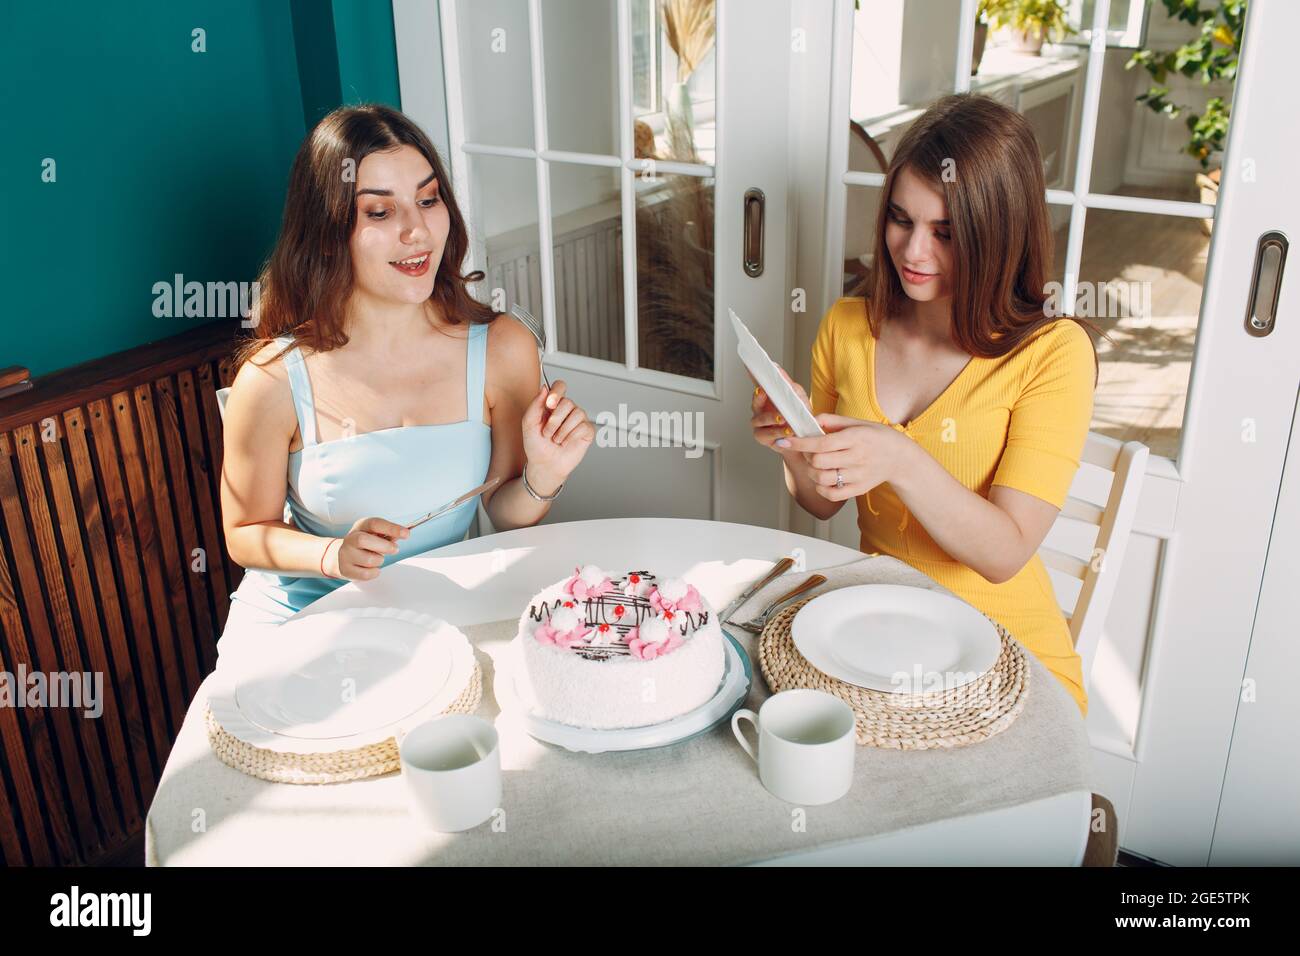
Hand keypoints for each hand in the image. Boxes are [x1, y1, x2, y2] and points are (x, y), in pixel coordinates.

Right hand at [325, 516, 408, 580]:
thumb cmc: (365, 544)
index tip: (406, 534)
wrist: (342, 556)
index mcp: (361, 526)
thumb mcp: (375, 534)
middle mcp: (350, 538)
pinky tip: (372, 568)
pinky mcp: (345, 569)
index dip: (391, 528)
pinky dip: (374, 572)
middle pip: (364, 540)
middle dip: (384, 546)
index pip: (375, 523)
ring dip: (379, 560)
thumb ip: (389, 534)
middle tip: (395, 549)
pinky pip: (366, 574)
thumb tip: (404, 533)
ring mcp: (345, 554)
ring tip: (377, 558)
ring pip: (368, 560)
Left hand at [521, 379, 594, 492]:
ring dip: (562, 431)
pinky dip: (571, 437)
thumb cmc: (536, 445)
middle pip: (568, 402)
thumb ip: (535, 405)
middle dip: (554, 421)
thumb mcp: (528, 424)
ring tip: (556, 439)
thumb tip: (544, 388)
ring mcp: (578, 419)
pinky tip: (566, 442)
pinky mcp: (586, 431)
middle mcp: (567, 409)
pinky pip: (583, 427)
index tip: (550, 403)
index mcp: (552, 404)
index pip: (560, 386)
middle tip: (547, 433)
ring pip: (577, 413)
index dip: (557, 392)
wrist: (544, 465)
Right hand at [748, 366, 810, 449]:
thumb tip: (776, 367)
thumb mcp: (798, 396)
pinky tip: (787, 430)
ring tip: (782, 418)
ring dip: (771, 418)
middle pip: (755, 401)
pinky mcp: (763, 437)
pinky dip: (778, 432)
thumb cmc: (799, 416)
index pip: (758, 384)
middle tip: (763, 391)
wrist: (804, 438)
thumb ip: (787, 383)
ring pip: (760, 419)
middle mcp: (760, 410)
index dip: (752, 376)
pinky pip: (767, 435)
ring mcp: (760, 424)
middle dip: (758, 396)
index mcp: (767, 398)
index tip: (749, 367)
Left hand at [779, 413, 914, 500]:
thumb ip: (833, 420)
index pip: (822, 442)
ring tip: (815, 465)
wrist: (901, 458)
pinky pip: (832, 494)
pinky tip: (822, 480)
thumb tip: (810, 419)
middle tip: (808, 452)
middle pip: (819, 462)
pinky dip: (821, 488)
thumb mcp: (858, 422)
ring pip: (823, 479)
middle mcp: (857, 457)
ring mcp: (858, 475)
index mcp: (856, 437)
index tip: (784, 441)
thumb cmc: (876, 437)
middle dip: (806, 457)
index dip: (799, 443)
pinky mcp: (859, 489)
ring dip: (812, 473)